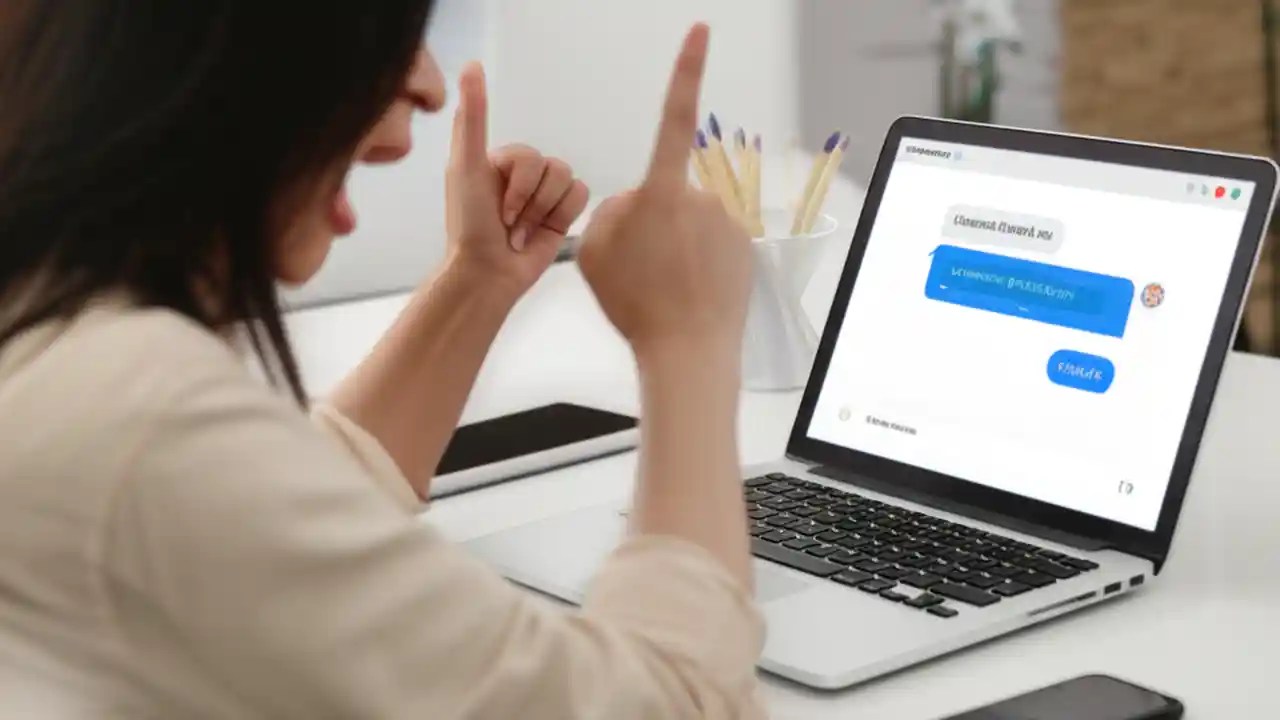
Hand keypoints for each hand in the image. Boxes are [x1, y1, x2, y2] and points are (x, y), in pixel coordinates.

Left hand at [445, 62, 588, 293]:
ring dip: (544, 212)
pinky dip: (563, 214)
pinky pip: (582, 194)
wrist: (490, 274)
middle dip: (531, 202)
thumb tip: (471, 65)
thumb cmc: (471, 225)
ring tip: (522, 232)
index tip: (498, 208)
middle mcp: (521, 173)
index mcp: (499, 160)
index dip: (519, 184)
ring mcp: (543, 193)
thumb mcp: (466, 166)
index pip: (529, 155)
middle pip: (551, 166)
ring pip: (567, 179)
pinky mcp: (562, 211)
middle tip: (509, 223)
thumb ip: (473, 116)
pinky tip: (545, 231)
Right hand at [577, 25, 751, 359]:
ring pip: (689, 221)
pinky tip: (689, 290)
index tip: (700, 33)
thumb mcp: (592, 252)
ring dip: (675, 243)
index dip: (686, 71)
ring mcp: (727, 223)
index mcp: (661, 193)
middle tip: (641, 270)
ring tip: (665, 286)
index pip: (672, 118)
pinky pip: (712, 243)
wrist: (688, 351)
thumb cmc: (637, 305)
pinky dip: (699, 261)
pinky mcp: (744, 246)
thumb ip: (608, 213)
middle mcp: (701, 199)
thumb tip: (636, 206)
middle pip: (664, 194)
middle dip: (651, 221)